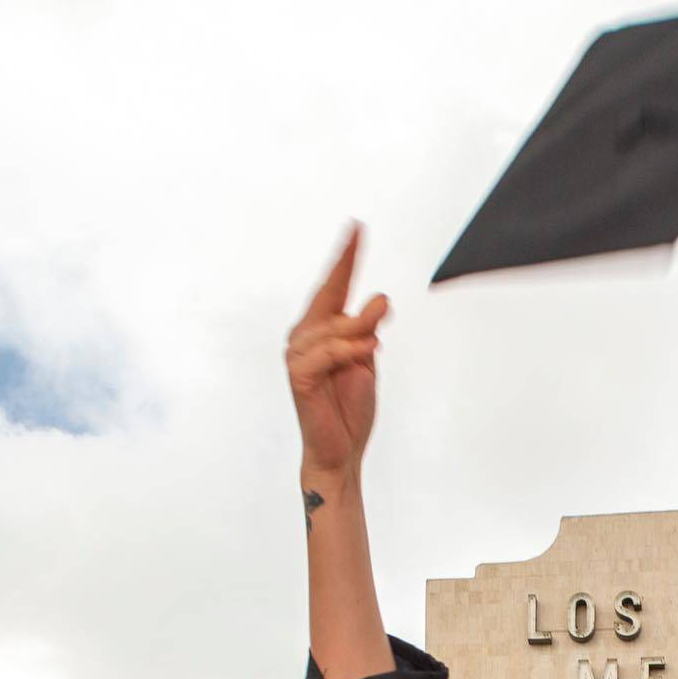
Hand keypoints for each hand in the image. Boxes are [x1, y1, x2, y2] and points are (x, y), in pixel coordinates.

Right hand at [286, 225, 388, 486]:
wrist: (342, 450)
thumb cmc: (351, 408)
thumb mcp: (367, 362)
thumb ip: (367, 332)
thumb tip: (378, 300)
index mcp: (322, 330)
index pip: (334, 287)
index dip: (345, 259)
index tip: (357, 228)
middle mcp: (304, 336)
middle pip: (332, 302)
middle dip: (357, 304)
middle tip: (379, 313)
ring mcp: (298, 355)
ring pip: (332, 328)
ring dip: (356, 337)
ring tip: (371, 352)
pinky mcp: (299, 375)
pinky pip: (325, 353)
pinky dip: (346, 352)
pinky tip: (363, 355)